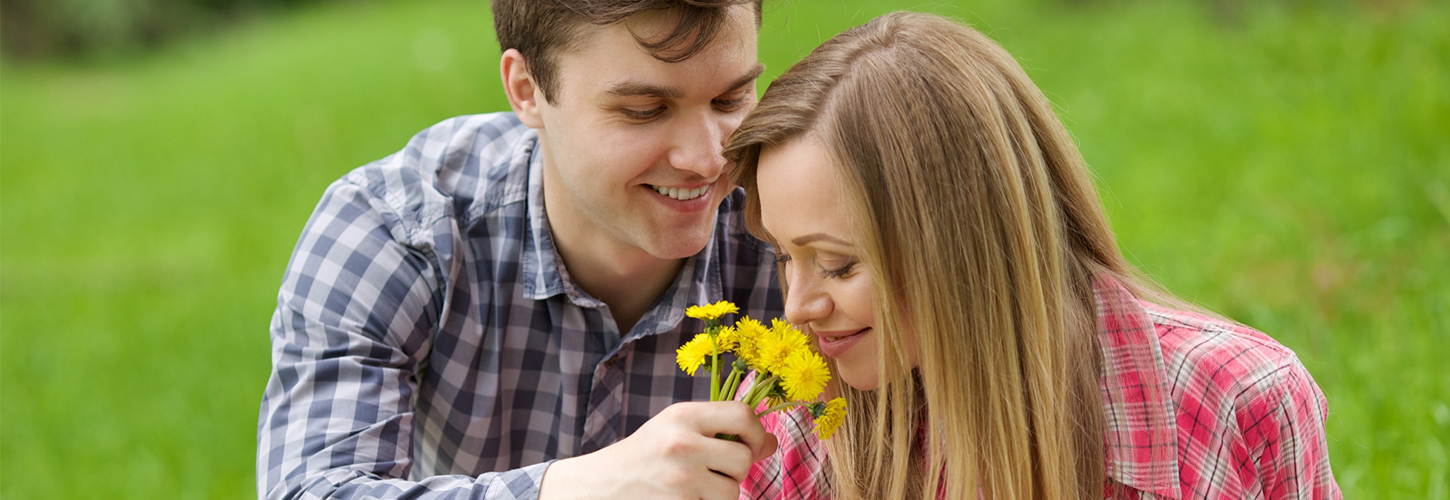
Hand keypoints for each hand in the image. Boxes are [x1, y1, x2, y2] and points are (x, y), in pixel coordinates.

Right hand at [539, 401, 778, 499]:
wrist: (604, 485)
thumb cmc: (648, 453)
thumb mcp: (677, 426)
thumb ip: (720, 428)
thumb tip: (771, 443)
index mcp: (683, 416)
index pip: (742, 415)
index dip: (758, 432)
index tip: (755, 444)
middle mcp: (682, 444)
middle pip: (743, 459)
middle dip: (737, 469)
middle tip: (716, 470)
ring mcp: (680, 479)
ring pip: (733, 491)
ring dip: (722, 493)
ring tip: (697, 486)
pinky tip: (685, 498)